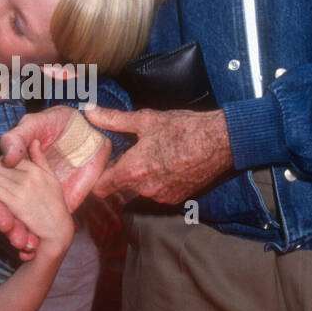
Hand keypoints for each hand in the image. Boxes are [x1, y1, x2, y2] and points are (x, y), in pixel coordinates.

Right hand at [0, 108, 110, 251]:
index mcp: (12, 166)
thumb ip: (19, 138)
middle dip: (5, 221)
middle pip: (4, 208)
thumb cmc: (58, 123)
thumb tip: (7, 158)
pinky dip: (31, 237)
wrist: (88, 133)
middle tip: (9, 229)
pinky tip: (31, 246)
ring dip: (16, 233)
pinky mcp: (55, 202)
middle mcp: (21, 182)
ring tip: (23, 242)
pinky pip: (38, 223)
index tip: (0, 215)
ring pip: (18, 219)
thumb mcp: (36, 124)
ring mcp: (37, 193)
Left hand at [0, 142, 73, 257]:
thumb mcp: (51, 179)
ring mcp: (23, 189)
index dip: (2, 164)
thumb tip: (34, 142)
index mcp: (37, 169)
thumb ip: (41, 160)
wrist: (57, 230)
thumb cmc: (55, 206)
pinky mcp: (16, 203)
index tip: (1, 172)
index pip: (12, 158)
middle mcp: (30, 176)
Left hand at [83, 106, 234, 204]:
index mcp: (132, 172)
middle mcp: (145, 190)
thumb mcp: (146, 120)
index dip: (98, 176)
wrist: (221, 141)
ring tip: (150, 156)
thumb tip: (90, 111)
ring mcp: (162, 197)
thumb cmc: (184, 129)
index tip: (103, 163)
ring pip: (139, 191)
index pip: (100, 189)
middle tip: (126, 154)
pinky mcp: (178, 199)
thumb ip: (114, 119)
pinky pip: (158, 193)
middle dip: (120, 174)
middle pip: (119, 189)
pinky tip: (166, 164)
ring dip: (140, 178)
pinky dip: (157, 182)